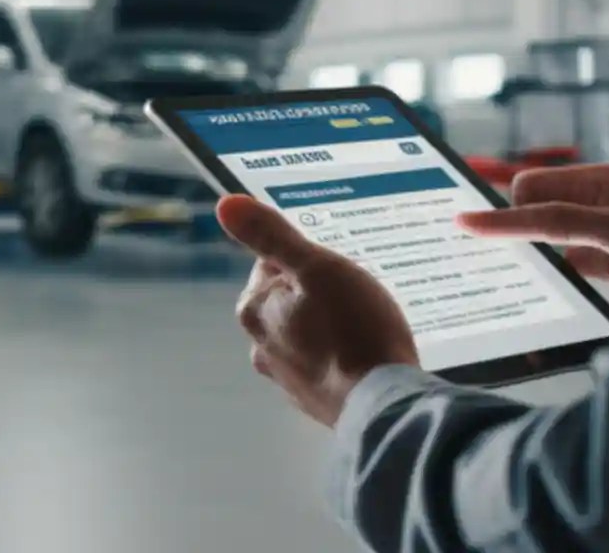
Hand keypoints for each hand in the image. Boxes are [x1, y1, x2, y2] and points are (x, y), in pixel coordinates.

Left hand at [217, 195, 419, 427]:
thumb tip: (225, 205)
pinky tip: (366, 353)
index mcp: (254, 310)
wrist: (383, 403)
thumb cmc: (352, 328)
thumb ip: (273, 236)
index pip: (272, 263)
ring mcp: (286, 378)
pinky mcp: (313, 400)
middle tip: (355, 294)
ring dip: (329, 325)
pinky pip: (324, 364)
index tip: (337, 268)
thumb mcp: (317, 267)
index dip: (308, 260)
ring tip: (365, 323)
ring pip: (306, 333)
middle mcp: (260, 346)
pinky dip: (339, 355)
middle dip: (318, 293)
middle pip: (289, 300)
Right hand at [456, 164, 608, 286]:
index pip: (531, 189)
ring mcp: (601, 235)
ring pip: (547, 242)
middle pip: (534, 214)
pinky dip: (552, 279)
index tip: (464, 225)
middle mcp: (596, 204)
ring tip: (501, 276)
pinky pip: (566, 268)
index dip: (501, 210)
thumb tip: (510, 216)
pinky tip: (541, 294)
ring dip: (530, 256)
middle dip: (513, 232)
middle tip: (482, 257)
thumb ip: (560, 220)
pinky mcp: (608, 264)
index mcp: (597, 181)